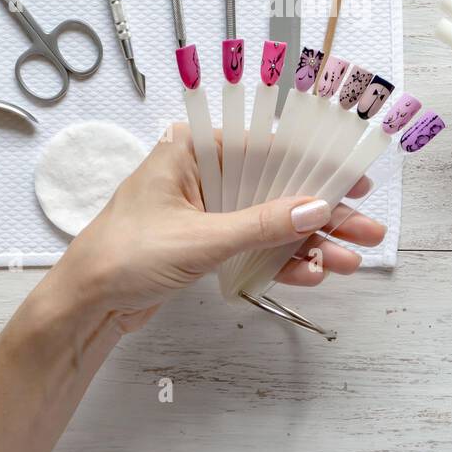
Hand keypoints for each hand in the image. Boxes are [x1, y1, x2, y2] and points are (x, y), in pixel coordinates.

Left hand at [50, 123, 383, 331]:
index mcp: (192, 149)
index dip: (315, 163)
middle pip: (277, 185)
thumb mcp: (198, 239)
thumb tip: (314, 209)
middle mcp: (202, 172)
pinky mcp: (207, 243)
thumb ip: (259, 225)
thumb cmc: (121, 256)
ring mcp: (207, 209)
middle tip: (367, 231)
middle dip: (323, 213)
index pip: (266, 145)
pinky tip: (310, 273)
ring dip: (310, 243)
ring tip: (348, 262)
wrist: (84, 306)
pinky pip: (256, 245)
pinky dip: (283, 260)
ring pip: (272, 220)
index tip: (353, 180)